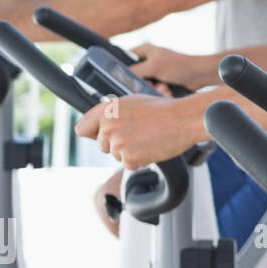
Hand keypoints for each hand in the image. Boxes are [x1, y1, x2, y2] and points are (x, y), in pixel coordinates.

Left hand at [74, 93, 198, 169]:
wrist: (184, 119)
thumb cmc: (163, 110)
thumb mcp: (132, 102)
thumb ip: (111, 113)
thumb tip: (99, 127)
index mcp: (107, 109)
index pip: (82, 129)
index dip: (93, 134)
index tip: (103, 135)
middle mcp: (108, 126)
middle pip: (101, 145)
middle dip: (117, 144)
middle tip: (138, 134)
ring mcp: (117, 143)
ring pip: (116, 155)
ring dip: (130, 152)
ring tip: (147, 138)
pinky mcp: (129, 158)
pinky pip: (129, 165)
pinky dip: (140, 160)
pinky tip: (151, 147)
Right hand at [130, 43, 213, 90]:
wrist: (200, 75)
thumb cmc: (178, 65)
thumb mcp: (153, 67)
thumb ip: (135, 71)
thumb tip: (122, 77)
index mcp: (145, 51)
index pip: (125, 59)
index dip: (123, 70)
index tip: (124, 80)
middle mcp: (149, 60)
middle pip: (135, 76)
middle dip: (144, 84)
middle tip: (153, 85)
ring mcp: (156, 71)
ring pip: (145, 85)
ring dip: (154, 90)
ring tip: (164, 88)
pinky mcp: (163, 81)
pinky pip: (155, 90)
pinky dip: (161, 93)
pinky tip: (168, 92)